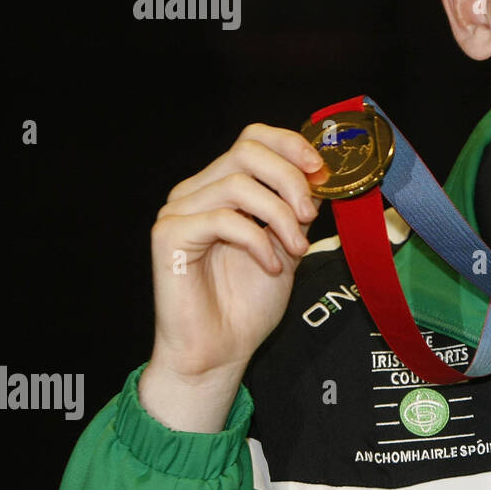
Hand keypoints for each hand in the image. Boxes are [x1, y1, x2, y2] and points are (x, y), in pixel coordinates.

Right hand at [141, 123, 325, 430]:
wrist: (220, 351)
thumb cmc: (248, 302)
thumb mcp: (288, 244)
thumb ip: (297, 209)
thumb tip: (321, 178)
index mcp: (221, 186)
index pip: (252, 138)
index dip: (290, 145)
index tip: (321, 171)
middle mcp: (195, 191)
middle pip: (246, 151)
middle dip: (290, 179)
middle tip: (311, 216)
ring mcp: (178, 211)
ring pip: (238, 183)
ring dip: (280, 215)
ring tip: (296, 249)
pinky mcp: (169, 235)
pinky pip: (223, 219)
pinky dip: (259, 241)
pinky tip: (272, 267)